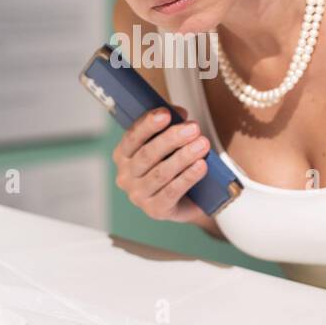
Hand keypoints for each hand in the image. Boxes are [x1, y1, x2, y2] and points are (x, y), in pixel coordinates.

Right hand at [112, 104, 210, 224]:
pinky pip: (172, 191)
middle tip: (194, 128)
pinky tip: (201, 166)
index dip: (148, 124)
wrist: (185, 200)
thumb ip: (170, 126)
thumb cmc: (173, 165)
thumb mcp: (168, 144)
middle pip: (147, 154)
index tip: (166, 114)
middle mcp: (125, 176)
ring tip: (202, 145)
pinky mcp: (155, 210)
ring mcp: (138, 195)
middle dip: (172, 139)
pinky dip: (188, 177)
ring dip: (184, 157)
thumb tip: (181, 114)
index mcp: (122, 155)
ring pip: (161, 173)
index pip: (132, 137)